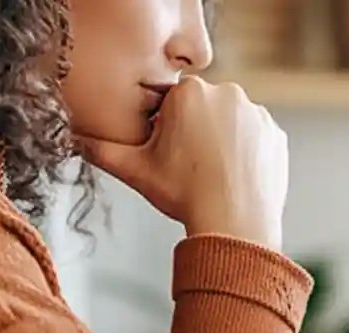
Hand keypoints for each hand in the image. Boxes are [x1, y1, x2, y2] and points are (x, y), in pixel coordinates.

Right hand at [78, 76, 287, 250]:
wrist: (235, 224)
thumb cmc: (184, 194)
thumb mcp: (135, 170)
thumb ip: (100, 150)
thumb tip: (71, 138)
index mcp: (190, 92)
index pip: (171, 102)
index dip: (165, 129)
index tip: (169, 154)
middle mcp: (228, 93)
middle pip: (203, 109)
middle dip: (195, 131)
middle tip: (191, 167)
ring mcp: (257, 114)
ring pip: (231, 123)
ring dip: (222, 141)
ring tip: (214, 174)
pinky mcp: (277, 135)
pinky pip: (256, 138)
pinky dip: (246, 154)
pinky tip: (235, 176)